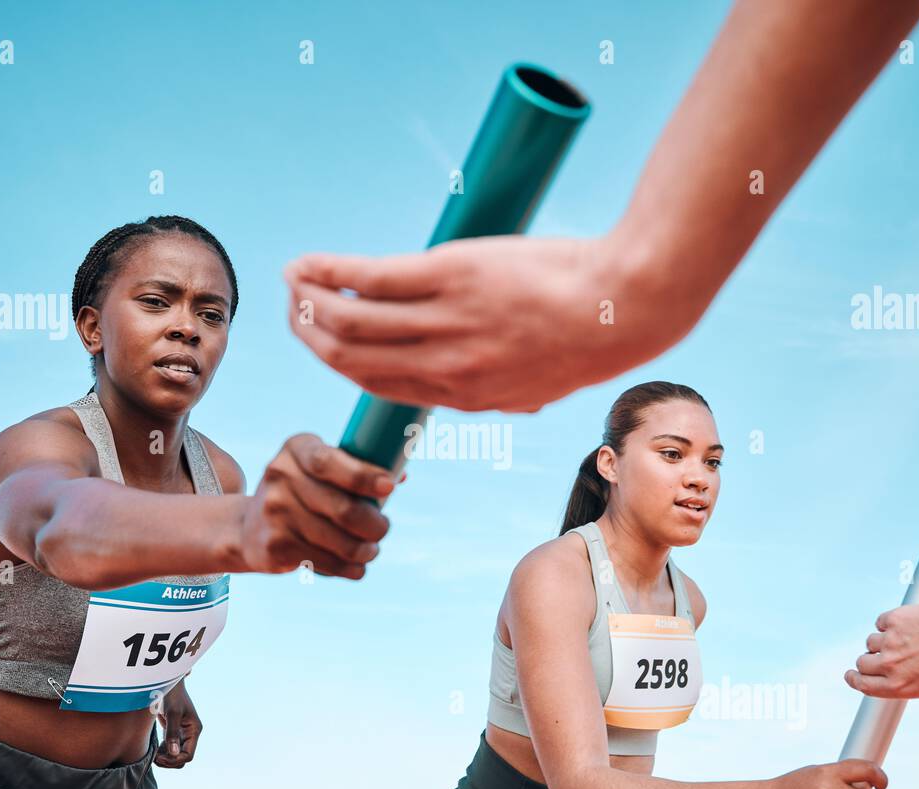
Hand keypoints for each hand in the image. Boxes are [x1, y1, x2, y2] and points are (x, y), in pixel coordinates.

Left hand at [154, 681, 201, 768]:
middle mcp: (190, 734)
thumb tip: (174, 753)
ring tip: (154, 755)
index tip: (159, 757)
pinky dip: (163, 752)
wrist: (167, 683)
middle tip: (155, 758)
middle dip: (170, 761)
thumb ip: (172, 733)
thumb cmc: (172, 695)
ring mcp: (182, 733)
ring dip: (166, 759)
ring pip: (176, 755)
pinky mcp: (174, 732)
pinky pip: (170, 749)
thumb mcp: (172, 713)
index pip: (188, 755)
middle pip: (183, 758)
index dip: (174, 759)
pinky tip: (155, 750)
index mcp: (194, 730)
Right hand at [238, 433, 394, 578]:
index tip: (389, 487)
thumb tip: (401, 475)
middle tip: (383, 529)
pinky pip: (328, 563)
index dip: (363, 476)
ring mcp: (275, 513)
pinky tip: (356, 566)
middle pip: (344, 509)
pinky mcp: (275, 546)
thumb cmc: (303, 493)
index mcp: (297, 449)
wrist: (248, 528)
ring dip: (366, 551)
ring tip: (370, 550)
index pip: (329, 462)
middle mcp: (280, 476)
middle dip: (376, 525)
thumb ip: (358, 469)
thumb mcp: (320, 471)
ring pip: (341, 543)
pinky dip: (351, 569)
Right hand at [283, 233, 675, 412]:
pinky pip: (370, 279)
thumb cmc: (594, 335)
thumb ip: (508, 390)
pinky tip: (307, 264)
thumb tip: (499, 394)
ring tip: (293, 280)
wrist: (625, 305)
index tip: (327, 344)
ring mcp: (446, 324)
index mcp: (466, 395)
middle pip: (354, 360)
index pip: (384, 387)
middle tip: (295, 309)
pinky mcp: (450, 277)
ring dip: (311, 301)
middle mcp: (446, 367)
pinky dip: (329, 272)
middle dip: (314, 336)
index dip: (344, 366)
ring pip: (352, 322)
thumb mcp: (544, 382)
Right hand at [846, 598, 918, 730]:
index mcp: (901, 686)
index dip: (854, 680)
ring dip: (880, 641)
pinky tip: (907, 624)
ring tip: (901, 640)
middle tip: (881, 657)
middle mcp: (891, 665)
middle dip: (868, 661)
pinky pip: (882, 622)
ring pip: (871, 641)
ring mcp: (891, 640)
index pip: (863, 685)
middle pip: (862, 662)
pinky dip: (889, 623)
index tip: (851, 675)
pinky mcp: (895, 619)